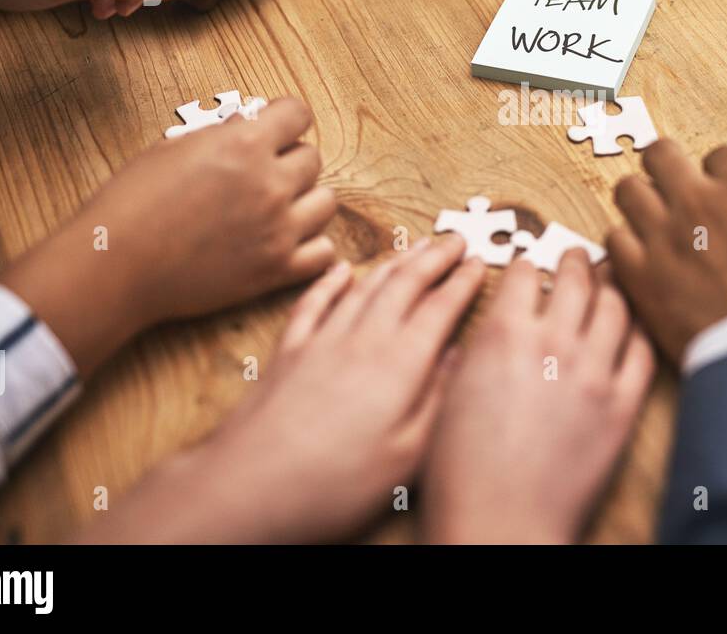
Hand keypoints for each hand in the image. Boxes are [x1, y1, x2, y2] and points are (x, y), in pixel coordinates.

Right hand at [0, 98, 338, 375]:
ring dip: (304, 202)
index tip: (275, 129)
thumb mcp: (173, 148)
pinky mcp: (276, 270)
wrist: (115, 265)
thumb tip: (249, 124)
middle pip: (313, 159)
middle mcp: (269, 183)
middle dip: (289, 162)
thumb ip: (221, 135)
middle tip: (262, 175)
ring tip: (275, 209)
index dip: (285, 119)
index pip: (298, 114)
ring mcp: (278, 229)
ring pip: (326, 203)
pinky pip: (324, 253)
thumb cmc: (131, 203)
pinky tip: (289, 243)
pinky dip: (312, 248)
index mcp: (244, 144)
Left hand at [78, 236, 484, 542]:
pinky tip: (341, 269)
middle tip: (456, 239)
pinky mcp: (288, 353)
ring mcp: (321, 342)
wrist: (247, 488)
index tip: (480, 263)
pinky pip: (314, 303)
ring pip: (365, 287)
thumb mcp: (406, 458)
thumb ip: (436, 403)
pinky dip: (331, 282)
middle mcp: (363, 341)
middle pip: (405, 284)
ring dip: (395, 261)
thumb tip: (455, 360)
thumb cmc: (332, 486)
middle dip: (435, 257)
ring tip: (416, 245)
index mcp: (400, 366)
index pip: (440, 308)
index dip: (463, 282)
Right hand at [422, 251, 653, 543]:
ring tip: (608, 280)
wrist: (500, 521)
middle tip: (576, 255)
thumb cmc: (460, 469)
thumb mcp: (452, 390)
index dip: (525, 263)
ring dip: (610, 286)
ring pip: (614, 307)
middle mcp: (553, 342)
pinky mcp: (621, 406)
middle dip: (574, 260)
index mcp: (503, 332)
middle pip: (575, 279)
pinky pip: (641, 352)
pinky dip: (637, 331)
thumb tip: (495, 323)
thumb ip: (478, 347)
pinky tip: (632, 327)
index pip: (523, 273)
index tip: (528, 262)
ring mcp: (593, 372)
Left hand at [607, 140, 726, 363]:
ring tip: (652, 221)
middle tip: (674, 187)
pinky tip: (640, 259)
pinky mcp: (641, 278)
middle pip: (660, 155)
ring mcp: (664, 238)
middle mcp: (700, 203)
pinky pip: (612, 240)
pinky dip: (625, 245)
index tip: (725, 192)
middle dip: (667, 167)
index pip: (719, 155)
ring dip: (640, 202)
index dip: (722, 174)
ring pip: (628, 191)